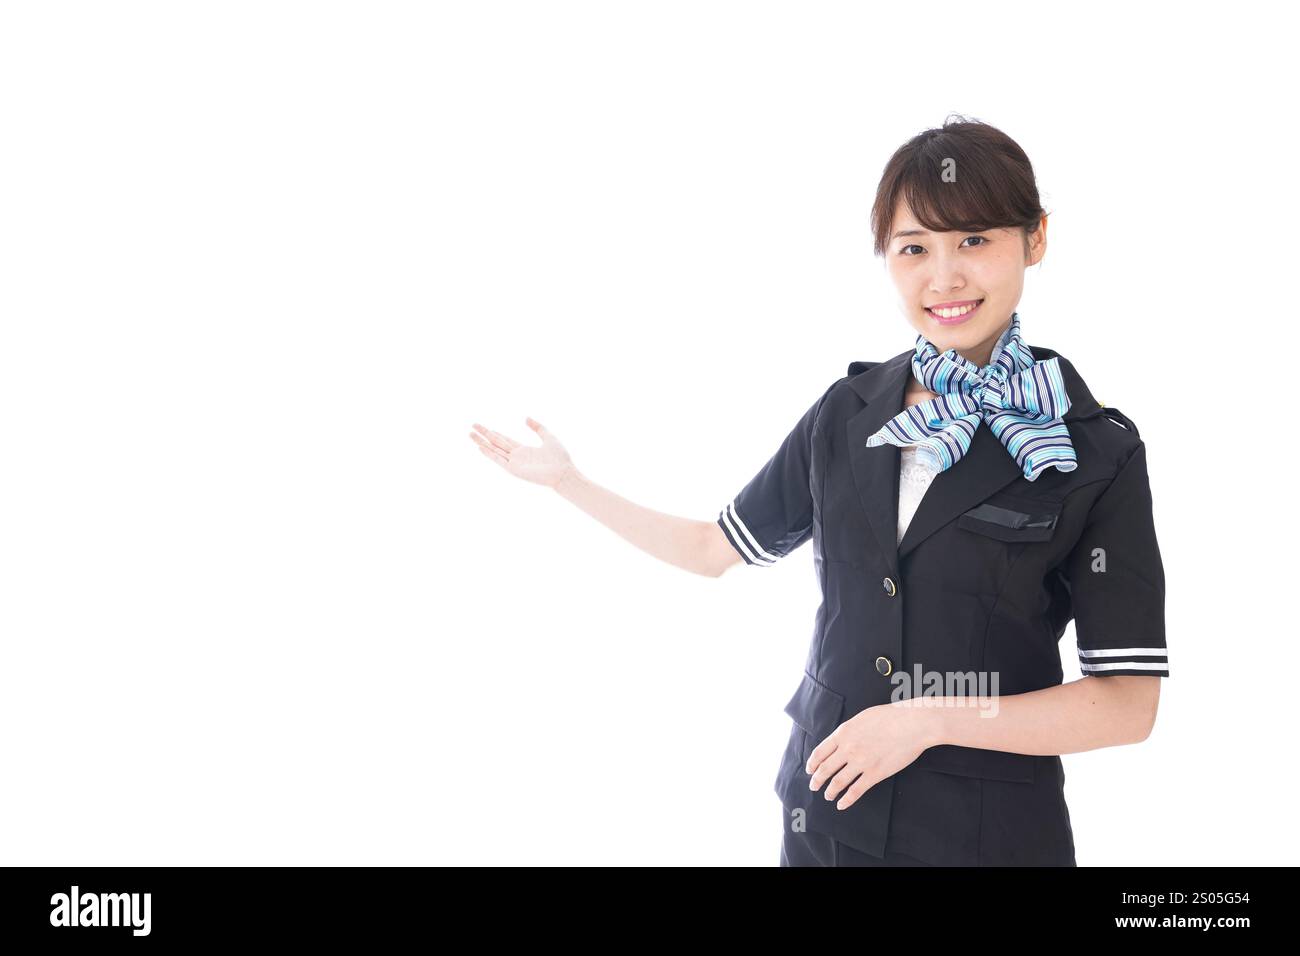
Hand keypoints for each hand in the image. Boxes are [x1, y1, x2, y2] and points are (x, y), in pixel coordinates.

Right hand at [469, 417, 575, 488]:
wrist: (563, 472)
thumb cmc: (560, 457)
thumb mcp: (548, 437)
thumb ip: (537, 427)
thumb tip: (526, 418)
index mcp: (524, 450)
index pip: (505, 440)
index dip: (495, 434)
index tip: (486, 428)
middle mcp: (517, 457)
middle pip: (496, 443)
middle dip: (484, 435)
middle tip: (472, 427)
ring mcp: (514, 463)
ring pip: (495, 450)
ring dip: (482, 443)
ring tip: (470, 435)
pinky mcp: (514, 469)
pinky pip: (499, 460)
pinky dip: (489, 454)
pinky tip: (480, 447)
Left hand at [806, 700, 933, 810]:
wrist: (913, 724)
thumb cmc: (890, 716)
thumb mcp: (861, 718)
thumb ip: (848, 731)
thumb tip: (840, 740)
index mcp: (843, 733)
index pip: (820, 752)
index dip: (812, 764)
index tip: (809, 770)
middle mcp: (848, 749)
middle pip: (825, 769)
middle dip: (817, 780)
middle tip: (814, 786)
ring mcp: (861, 762)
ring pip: (838, 782)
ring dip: (830, 791)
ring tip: (828, 796)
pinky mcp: (875, 774)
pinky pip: (856, 791)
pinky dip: (846, 800)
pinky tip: (842, 804)